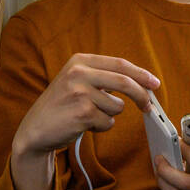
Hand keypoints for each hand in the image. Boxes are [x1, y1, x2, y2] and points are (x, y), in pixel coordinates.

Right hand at [10, 53, 158, 189]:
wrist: (34, 129)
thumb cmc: (61, 106)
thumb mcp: (76, 81)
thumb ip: (102, 77)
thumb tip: (140, 83)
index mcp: (80, 61)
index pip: (120, 64)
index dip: (141, 74)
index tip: (155, 83)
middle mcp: (79, 72)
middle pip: (125, 81)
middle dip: (141, 95)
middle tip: (148, 106)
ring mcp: (80, 92)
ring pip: (117, 106)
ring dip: (109, 116)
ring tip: (89, 115)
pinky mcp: (82, 113)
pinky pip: (108, 122)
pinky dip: (101, 127)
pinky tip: (84, 124)